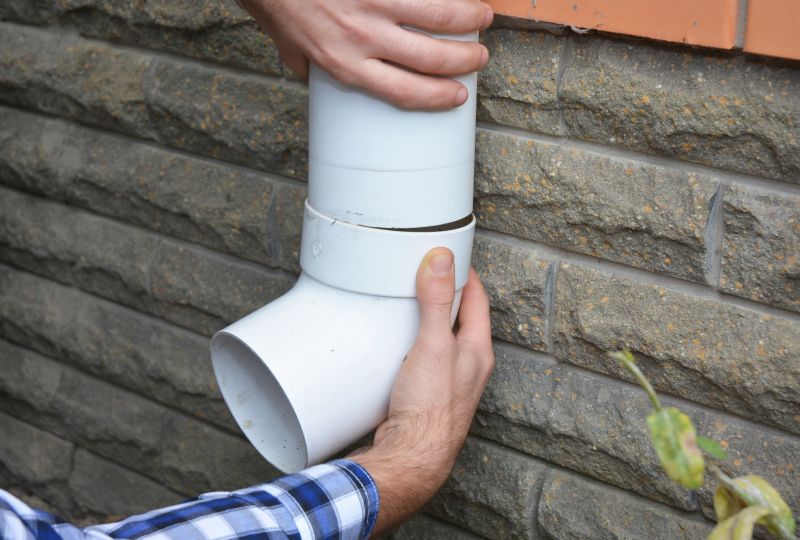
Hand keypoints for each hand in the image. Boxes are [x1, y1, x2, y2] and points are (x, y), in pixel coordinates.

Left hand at [237, 0, 492, 109]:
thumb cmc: (273, 3)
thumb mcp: (287, 47)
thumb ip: (308, 65)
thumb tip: (318, 76)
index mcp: (344, 64)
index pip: (405, 92)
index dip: (439, 97)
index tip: (458, 94)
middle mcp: (362, 37)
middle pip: (431, 58)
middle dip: (465, 60)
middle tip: (478, 56)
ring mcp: (373, 2)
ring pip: (440, 16)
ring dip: (469, 18)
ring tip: (483, 17)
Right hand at [351, 247, 494, 533]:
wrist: (411, 457)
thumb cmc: (430, 408)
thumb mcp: (433, 346)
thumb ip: (436, 302)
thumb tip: (442, 260)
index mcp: (477, 350)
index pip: (477, 300)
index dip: (465, 274)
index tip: (450, 256)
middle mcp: (467, 365)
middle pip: (461, 319)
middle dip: (445, 295)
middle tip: (426, 274)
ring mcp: (448, 381)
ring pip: (442, 340)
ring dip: (428, 320)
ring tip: (408, 303)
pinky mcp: (427, 394)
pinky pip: (424, 358)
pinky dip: (413, 343)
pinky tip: (395, 344)